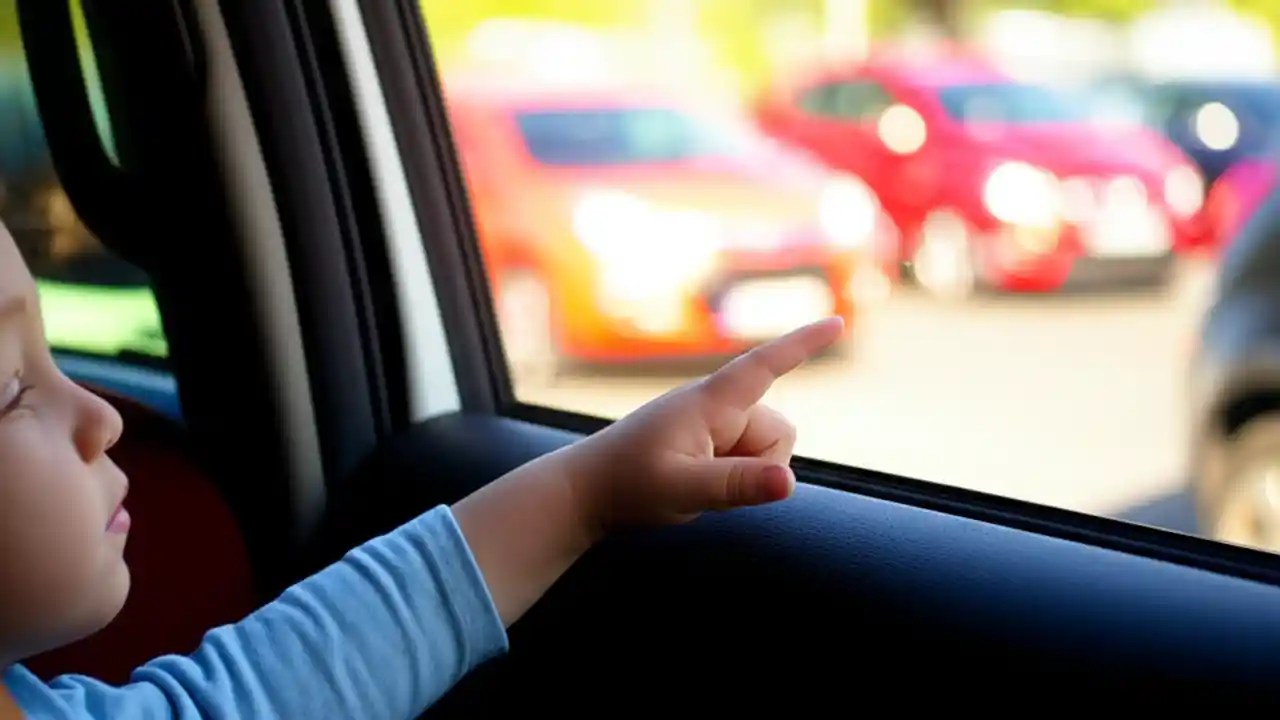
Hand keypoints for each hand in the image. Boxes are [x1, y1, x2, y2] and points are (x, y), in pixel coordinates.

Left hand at [453, 316, 841, 625]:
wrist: (586, 493)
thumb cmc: (628, 485)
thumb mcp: (683, 490)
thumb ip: (737, 485)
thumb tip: (789, 482)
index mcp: (709, 402)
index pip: (765, 365)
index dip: (803, 344)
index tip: (837, 323)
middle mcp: (715, 406)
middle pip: (778, 431)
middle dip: (762, 464)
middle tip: (706, 482)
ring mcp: (712, 425)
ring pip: (767, 451)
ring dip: (745, 475)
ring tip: (695, 484)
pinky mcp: (708, 443)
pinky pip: (748, 461)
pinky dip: (733, 479)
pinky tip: (695, 485)